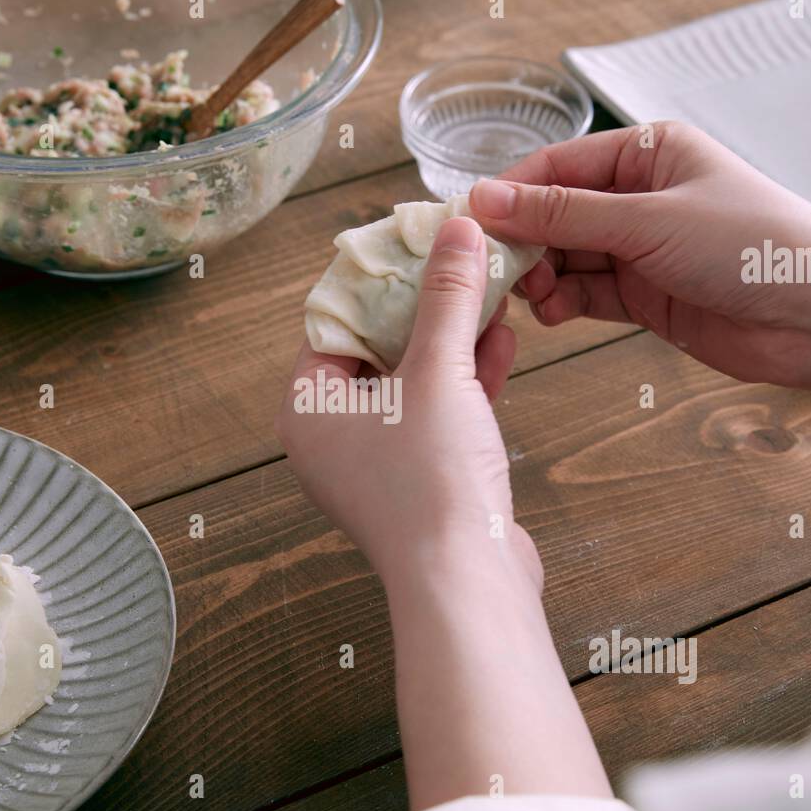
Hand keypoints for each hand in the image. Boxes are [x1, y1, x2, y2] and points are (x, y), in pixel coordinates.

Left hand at [276, 217, 541, 591]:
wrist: (467, 581)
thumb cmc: (431, 482)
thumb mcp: (439, 372)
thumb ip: (446, 297)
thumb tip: (456, 228)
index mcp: (308, 408)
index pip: (334, 322)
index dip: (376, 279)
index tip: (414, 241)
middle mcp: (331, 437)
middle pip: (377, 349)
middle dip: (424, 306)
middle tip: (457, 260)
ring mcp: (376, 463)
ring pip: (413, 382)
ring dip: (452, 339)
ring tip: (489, 290)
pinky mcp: (419, 482)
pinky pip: (437, 416)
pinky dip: (466, 381)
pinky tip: (502, 339)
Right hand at [468, 121, 810, 392]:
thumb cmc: (750, 245)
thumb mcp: (647, 220)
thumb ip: (564, 215)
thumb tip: (485, 199)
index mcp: (648, 153)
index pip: (558, 166)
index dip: (511, 194)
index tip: (470, 223)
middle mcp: (641, 196)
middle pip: (556, 214)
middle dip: (525, 242)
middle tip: (496, 272)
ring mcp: (641, 248)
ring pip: (566, 257)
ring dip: (542, 277)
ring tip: (532, 296)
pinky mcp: (644, 296)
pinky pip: (586, 292)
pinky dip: (564, 302)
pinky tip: (552, 312)